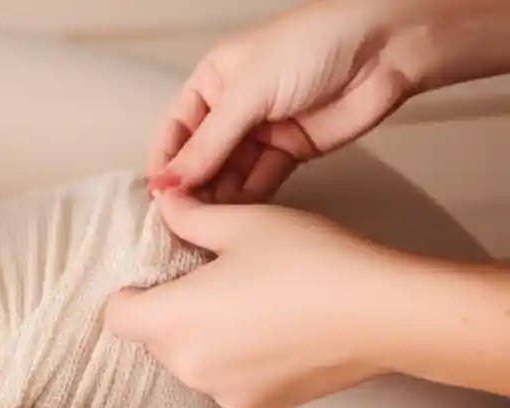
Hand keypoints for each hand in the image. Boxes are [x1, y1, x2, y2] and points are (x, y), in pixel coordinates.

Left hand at [105, 192, 404, 407]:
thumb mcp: (244, 223)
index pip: (116, 317)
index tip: (161, 276)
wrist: (384, 313)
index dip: (132, 294)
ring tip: (252, 308)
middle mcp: (189, 367)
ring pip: (193, 363)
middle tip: (215, 283)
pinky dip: (242, 363)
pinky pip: (230, 383)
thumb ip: (191, 217)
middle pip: (154, 341)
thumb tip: (165, 203)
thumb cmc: (311, 261)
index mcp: (173, 320)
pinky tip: (278, 336)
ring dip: (207, 340)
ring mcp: (224, 394)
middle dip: (173, 314)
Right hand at [146, 0, 417, 202]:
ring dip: (217, 199)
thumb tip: (166, 183)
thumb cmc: (315, 43)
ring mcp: (263, 130)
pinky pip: (260, 182)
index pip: (176, 130)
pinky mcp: (292, 151)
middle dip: (190, 187)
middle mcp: (234, 107)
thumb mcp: (247, 93)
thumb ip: (207, 145)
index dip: (166, 163)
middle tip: (179, 220)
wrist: (386, 47)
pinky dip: (247, 201)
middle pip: (201, 157)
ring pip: (229, 174)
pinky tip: (234, 218)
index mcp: (213, 81)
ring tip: (204, 224)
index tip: (159, 197)